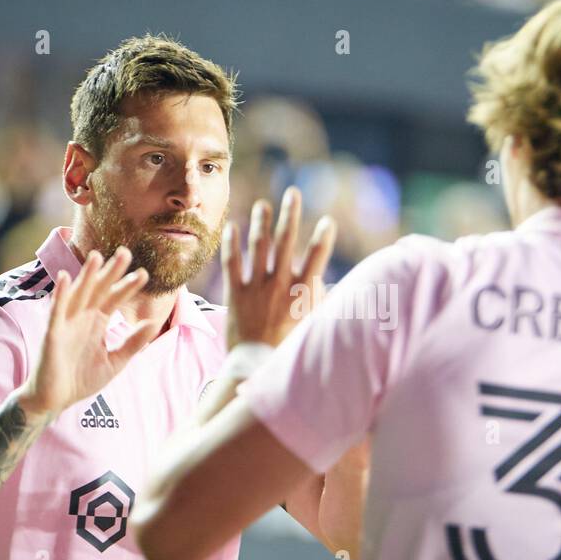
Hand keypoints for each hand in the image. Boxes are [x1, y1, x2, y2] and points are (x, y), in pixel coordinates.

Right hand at [17, 247, 153, 417]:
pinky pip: (57, 311)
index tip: (144, 274)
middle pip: (99, 290)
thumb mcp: (115, 362)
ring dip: (87, 276)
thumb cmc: (81, 380)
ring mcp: (67, 324)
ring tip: (97, 256)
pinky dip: (61, 294)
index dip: (127, 287)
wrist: (55, 400)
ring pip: (78, 295)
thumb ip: (133, 343)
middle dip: (111, 272)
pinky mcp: (53, 334)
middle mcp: (82, 318)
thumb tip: (152, 323)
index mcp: (97, 323)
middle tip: (125, 252)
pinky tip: (66, 277)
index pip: (114, 299)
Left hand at [223, 186, 335, 347]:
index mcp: (302, 293)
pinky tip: (233, 227)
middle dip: (290, 215)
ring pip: (260, 247)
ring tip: (262, 204)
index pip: (316, 258)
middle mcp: (280, 285)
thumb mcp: (311, 324)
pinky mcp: (235, 295)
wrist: (255, 366)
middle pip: (286, 242)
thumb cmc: (287, 347)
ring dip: (262, 223)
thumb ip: (318, 300)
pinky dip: (233, 244)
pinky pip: (232, 263)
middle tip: (293, 193)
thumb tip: (324, 281)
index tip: (328, 221)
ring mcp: (257, 288)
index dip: (323, 238)